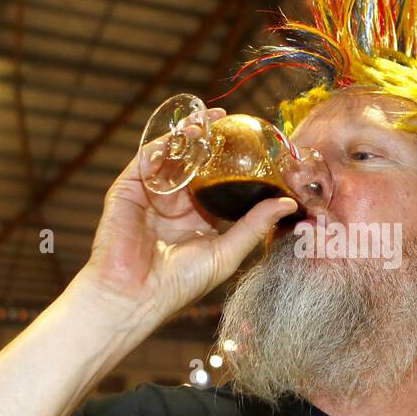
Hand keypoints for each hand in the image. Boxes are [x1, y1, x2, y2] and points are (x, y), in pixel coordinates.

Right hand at [76, 107, 296, 322]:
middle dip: (206, 139)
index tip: (248, 141)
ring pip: (170, 157)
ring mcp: (149, 196)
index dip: (229, 161)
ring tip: (205, 121)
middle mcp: (173, 205)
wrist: (135, 297)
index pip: (214, 181)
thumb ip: (255, 225)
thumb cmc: (180, 284)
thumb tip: (289, 203)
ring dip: (186, 136)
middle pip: (192, 163)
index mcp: (196, 219)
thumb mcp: (227, 252)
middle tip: (224, 118)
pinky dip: (163, 145)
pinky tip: (182, 136)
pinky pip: (146, 161)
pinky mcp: (127, 191)